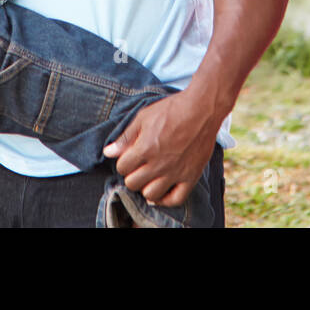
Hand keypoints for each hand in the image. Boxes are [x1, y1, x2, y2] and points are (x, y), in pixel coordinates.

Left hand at [101, 90, 220, 206]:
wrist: (201, 109)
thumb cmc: (171, 110)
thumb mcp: (143, 117)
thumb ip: (125, 137)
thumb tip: (108, 153)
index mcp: (145, 148)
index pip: (122, 168)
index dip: (123, 162)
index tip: (129, 157)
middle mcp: (159, 164)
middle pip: (133, 183)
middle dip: (132, 175)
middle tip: (139, 167)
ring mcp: (175, 172)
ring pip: (151, 194)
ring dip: (146, 187)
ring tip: (150, 177)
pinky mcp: (191, 176)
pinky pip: (176, 199)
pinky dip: (166, 200)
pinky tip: (162, 191)